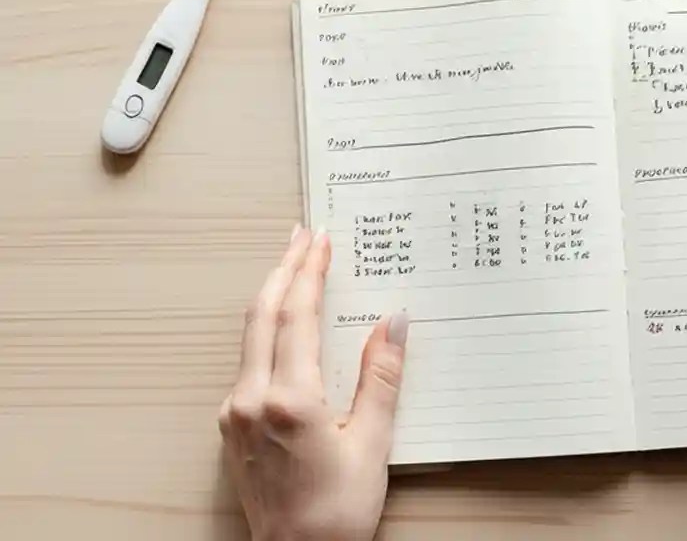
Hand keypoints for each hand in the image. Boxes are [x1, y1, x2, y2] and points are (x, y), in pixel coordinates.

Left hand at [218, 227, 409, 540]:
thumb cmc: (337, 512)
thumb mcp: (373, 443)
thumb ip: (382, 377)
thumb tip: (393, 322)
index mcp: (289, 399)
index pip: (296, 316)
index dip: (309, 272)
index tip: (320, 240)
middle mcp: (250, 400)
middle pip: (263, 315)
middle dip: (283, 269)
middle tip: (302, 236)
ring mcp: (234, 414)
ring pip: (250, 337)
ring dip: (272, 296)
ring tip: (293, 268)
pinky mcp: (231, 428)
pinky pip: (247, 362)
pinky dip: (266, 330)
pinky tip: (283, 325)